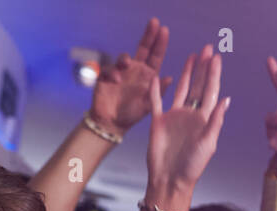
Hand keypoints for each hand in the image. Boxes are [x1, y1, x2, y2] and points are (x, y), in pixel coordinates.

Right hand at [89, 17, 170, 136]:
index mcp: (148, 75)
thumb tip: (170, 77)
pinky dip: (112, 72)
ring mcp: (121, 72)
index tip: (164, 30)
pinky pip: (109, 70)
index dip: (160, 43)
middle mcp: (135, 70)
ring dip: (125, 58)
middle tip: (154, 22)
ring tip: (126, 64)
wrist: (112, 124)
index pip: (155, 56)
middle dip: (149, 35)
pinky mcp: (106, 77)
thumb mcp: (148, 106)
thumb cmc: (132, 115)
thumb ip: (158, 92)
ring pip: (124, 58)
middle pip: (143, 48)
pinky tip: (115, 80)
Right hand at [146, 46, 228, 202]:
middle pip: (198, 86)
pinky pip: (156, 102)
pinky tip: (157, 78)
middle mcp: (191, 116)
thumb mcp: (208, 143)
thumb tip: (226, 99)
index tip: (217, 58)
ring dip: (187, 73)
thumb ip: (215, 121)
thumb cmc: (192, 166)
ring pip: (181, 89)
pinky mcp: (158, 122)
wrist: (170, 180)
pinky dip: (156, 90)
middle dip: (203, 68)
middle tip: (207, 49)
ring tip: (192, 57)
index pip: (211, 92)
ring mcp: (174, 117)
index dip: (214, 75)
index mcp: (204, 119)